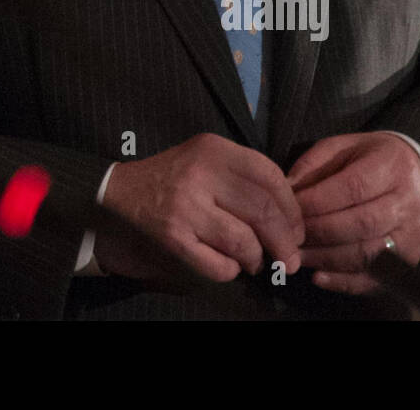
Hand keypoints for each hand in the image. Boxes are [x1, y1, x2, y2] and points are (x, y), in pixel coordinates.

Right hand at [96, 133, 303, 284]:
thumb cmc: (176, 175)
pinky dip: (231, 271)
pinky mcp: (173, 237)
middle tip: (290, 258)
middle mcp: (200, 174)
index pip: (269, 176)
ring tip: (255, 261)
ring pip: (243, 242)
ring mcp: (185, 206)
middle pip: (262, 211)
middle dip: (285, 241)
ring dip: (257, 259)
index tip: (297, 228)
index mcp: (213, 149)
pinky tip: (228, 264)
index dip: (292, 207)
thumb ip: (246, 176)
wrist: (122, 191)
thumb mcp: (208, 158)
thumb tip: (292, 217)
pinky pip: (218, 265)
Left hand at [287, 132, 419, 293]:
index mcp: (390, 167)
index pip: (353, 187)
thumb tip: (286, 190)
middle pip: (360, 224)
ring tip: (297, 255)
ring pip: (366, 254)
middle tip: (289, 236)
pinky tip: (318, 277)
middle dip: (319, 232)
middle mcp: (406, 203)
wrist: (418, 178)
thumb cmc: (370, 160)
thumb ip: (313, 165)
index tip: (289, 209)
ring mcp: (411, 235)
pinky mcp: (409, 260)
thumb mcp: (342, 148)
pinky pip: (376, 278)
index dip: (318, 201)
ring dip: (326, 258)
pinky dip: (345, 282)